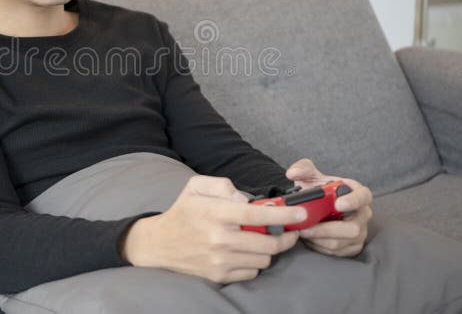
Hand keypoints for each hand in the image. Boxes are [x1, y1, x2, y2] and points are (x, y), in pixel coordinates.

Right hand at [120, 175, 306, 283]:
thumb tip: (245, 199)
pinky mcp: (219, 276)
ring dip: (269, 250)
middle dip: (286, 237)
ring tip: (262, 239)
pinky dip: (255, 262)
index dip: (284, 214)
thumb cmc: (183, 212)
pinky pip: (252, 272)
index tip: (301, 214)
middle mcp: (220, 239)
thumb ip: (222, 184)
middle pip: (269, 243)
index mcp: (216, 213)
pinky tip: (246, 252)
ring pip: (264, 259)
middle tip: (290, 231)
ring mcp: (220, 260)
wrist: (160, 244)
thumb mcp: (196, 186)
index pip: (257, 215)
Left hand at [285, 158, 372, 257]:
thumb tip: (292, 173)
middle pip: (352, 227)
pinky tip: (309, 239)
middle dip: (327, 229)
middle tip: (306, 227)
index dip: (353, 201)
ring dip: (319, 239)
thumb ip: (302, 169)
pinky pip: (337, 252)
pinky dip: (320, 247)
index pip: (363, 196)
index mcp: (356, 192)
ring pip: (341, 242)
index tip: (338, 204)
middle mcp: (362, 214)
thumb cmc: (319, 191)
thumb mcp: (310, 176)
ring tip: (303, 232)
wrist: (316, 208)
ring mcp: (359, 232)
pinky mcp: (352, 247)